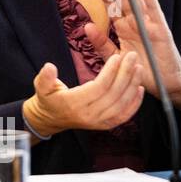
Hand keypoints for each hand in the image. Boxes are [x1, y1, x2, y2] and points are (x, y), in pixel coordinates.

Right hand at [23, 53, 145, 138]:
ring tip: (138, 68)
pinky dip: (134, 103)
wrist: (50, 119)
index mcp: (74, 104)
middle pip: (113, 94)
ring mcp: (98, 122)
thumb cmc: (48, 99)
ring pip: (121, 104)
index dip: (110, 72)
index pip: (98, 87)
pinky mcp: (105, 124)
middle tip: (133, 57)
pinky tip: (139, 89)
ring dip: (132, 85)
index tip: (117, 57)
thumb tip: (49, 67)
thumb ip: (45, 77)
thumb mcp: (41, 86)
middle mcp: (89, 115)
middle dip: (126, 74)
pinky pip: (124, 115)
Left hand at [83, 0, 180, 111]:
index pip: (111, 4)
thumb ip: (101, 43)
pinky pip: (153, 9)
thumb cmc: (141, 70)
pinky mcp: (160, 29)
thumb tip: (85, 26)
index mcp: (124, 26)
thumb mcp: (115, 57)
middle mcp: (135, 21)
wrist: (164, 84)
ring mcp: (148, 23)